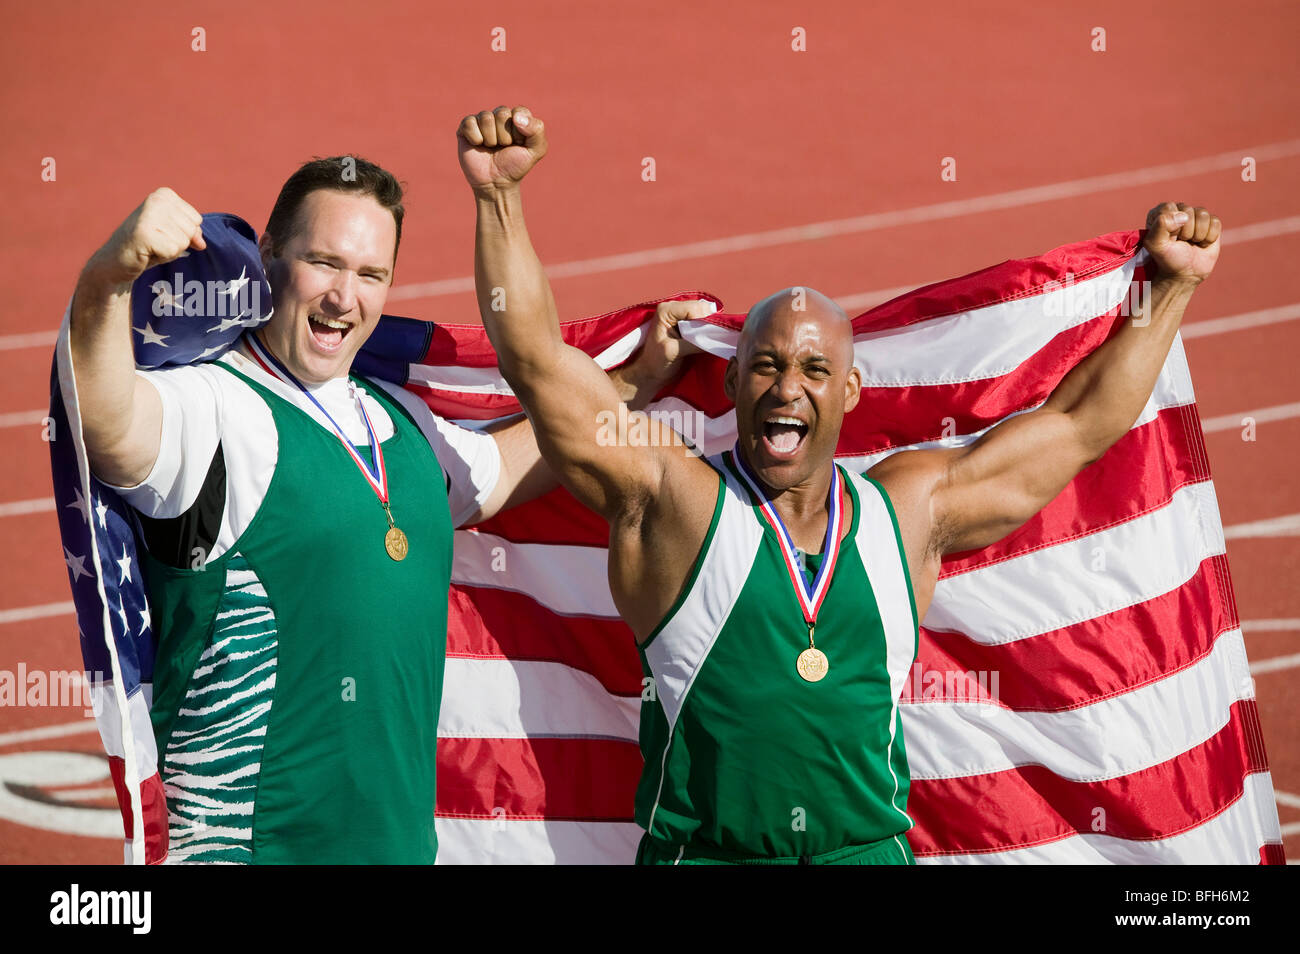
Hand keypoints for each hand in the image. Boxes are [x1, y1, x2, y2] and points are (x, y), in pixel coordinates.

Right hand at [87, 187, 205, 285]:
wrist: (115, 261)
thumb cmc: (147, 245)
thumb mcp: (173, 233)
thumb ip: (191, 233)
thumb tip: (202, 243)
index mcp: (164, 194)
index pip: (196, 220)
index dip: (181, 233)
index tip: (161, 233)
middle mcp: (157, 200)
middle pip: (191, 230)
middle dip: (176, 242)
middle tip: (155, 241)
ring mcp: (149, 215)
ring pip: (184, 241)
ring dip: (169, 250)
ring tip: (150, 246)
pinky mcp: (144, 233)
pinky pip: (173, 251)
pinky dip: (163, 257)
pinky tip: (146, 252)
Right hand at [457, 106, 547, 194]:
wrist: (496, 183)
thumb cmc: (515, 165)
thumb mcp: (536, 150)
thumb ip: (536, 130)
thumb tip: (516, 117)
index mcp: (517, 117)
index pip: (519, 112)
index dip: (519, 132)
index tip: (518, 143)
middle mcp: (499, 115)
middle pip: (502, 113)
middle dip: (504, 136)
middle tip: (503, 147)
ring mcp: (481, 120)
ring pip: (486, 118)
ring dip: (491, 139)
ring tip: (491, 148)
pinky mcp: (466, 127)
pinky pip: (470, 123)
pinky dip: (476, 138)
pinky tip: (478, 146)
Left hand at [613, 299, 713, 407]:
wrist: (650, 372)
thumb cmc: (656, 362)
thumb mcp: (674, 352)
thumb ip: (694, 343)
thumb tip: (716, 340)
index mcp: (666, 310)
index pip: (695, 308)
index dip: (705, 321)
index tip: (709, 338)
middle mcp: (674, 307)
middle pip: (702, 309)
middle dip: (709, 323)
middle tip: (708, 341)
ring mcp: (681, 314)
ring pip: (705, 314)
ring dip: (709, 327)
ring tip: (705, 342)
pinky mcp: (687, 322)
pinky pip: (704, 320)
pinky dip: (708, 329)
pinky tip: (704, 340)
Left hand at [1142, 202, 1220, 284]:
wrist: (1185, 273)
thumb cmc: (1167, 258)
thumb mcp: (1155, 244)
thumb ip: (1160, 225)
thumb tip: (1183, 216)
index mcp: (1161, 213)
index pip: (1169, 208)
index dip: (1171, 225)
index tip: (1169, 238)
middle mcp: (1178, 211)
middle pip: (1188, 211)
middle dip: (1185, 231)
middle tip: (1180, 242)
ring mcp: (1196, 216)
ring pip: (1203, 215)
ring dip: (1197, 234)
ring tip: (1191, 242)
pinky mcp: (1211, 223)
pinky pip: (1215, 222)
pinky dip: (1209, 237)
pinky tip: (1202, 243)